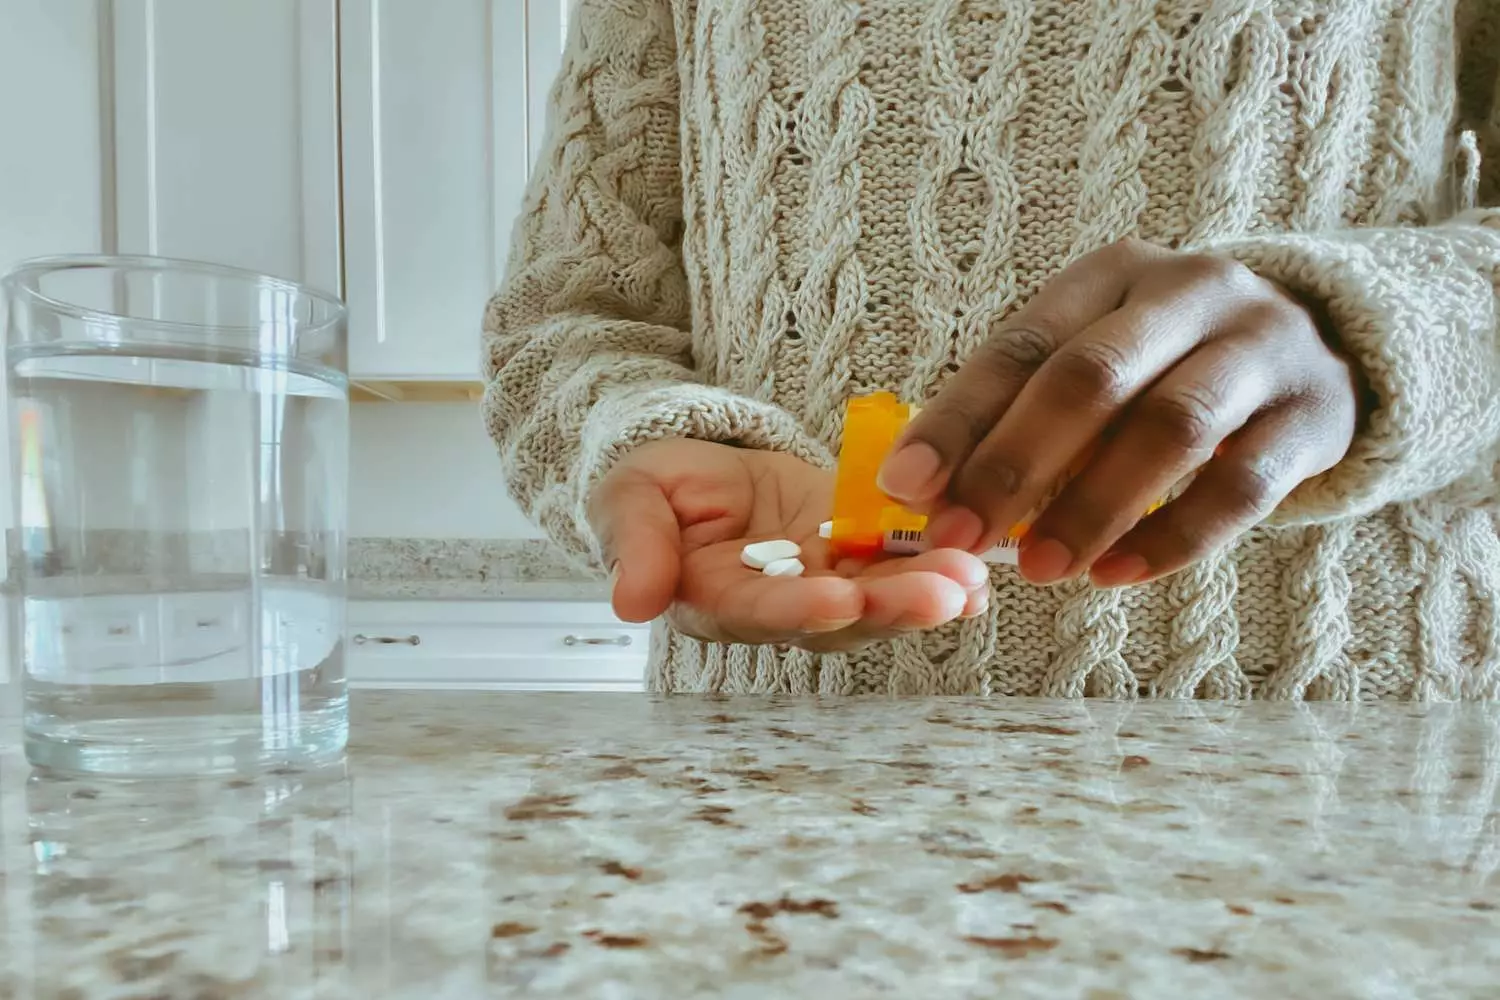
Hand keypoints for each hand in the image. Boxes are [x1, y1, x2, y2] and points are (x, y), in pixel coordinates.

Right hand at [591, 440, 989, 650]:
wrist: (696, 470)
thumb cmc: (654, 487)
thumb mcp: (628, 498)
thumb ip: (635, 544)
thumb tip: (632, 603)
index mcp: (720, 600)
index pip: (763, 612)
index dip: (802, 608)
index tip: (842, 600)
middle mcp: (782, 606)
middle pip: (841, 620)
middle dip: (893, 607)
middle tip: (944, 593)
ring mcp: (825, 582)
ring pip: (882, 600)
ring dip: (928, 591)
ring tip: (973, 579)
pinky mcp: (858, 553)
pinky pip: (900, 565)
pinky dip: (939, 568)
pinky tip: (981, 571)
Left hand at [877, 239, 1359, 587]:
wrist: (1317, 348)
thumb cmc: (1165, 366)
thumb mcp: (1096, 359)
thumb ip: (1022, 412)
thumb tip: (926, 495)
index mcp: (1112, 274)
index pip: (1022, 345)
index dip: (959, 420)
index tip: (906, 488)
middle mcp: (1189, 293)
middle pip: (1092, 378)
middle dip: (1015, 465)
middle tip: (961, 538)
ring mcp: (1261, 347)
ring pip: (1170, 427)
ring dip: (1092, 506)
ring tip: (1038, 567)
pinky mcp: (1314, 413)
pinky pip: (1242, 486)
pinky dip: (1172, 537)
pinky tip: (1114, 573)